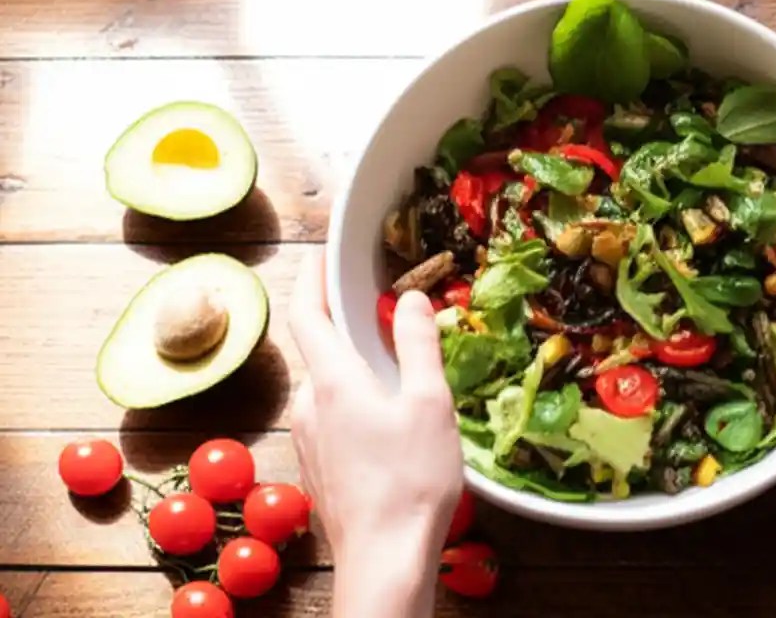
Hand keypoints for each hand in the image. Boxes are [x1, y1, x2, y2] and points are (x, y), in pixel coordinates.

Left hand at [288, 251, 461, 615]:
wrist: (384, 560)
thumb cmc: (411, 480)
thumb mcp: (429, 403)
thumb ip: (417, 345)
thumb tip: (411, 299)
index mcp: (333, 381)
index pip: (306, 312)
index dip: (312, 277)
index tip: (323, 254)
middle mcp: (308, 405)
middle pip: (318, 349)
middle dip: (343, 324)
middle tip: (377, 306)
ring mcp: (308, 440)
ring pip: (327, 387)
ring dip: (352, 368)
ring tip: (393, 365)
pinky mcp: (318, 468)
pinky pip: (331, 418)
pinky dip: (353, 402)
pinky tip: (388, 420)